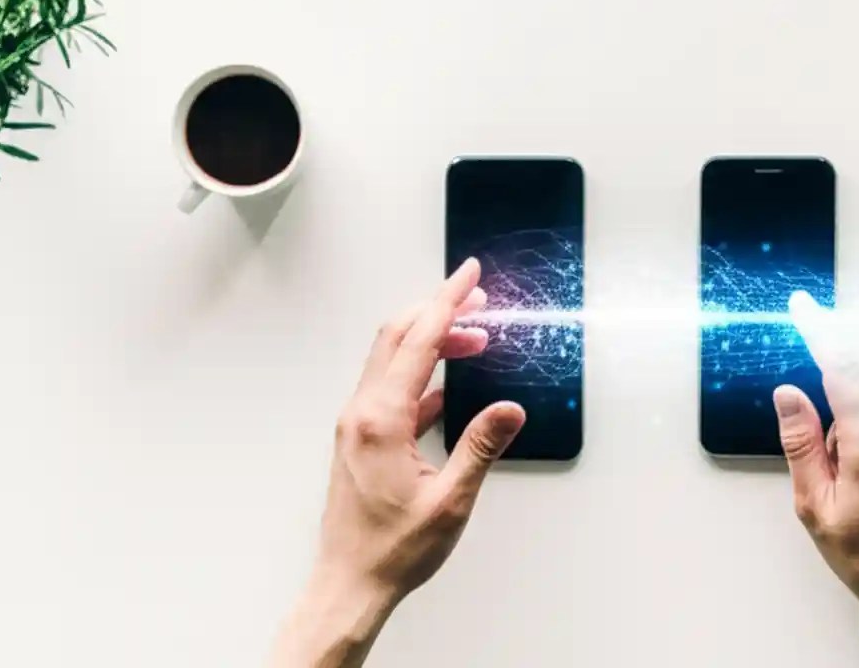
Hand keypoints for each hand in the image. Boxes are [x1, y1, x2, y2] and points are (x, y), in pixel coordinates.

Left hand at [269, 259, 526, 667]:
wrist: (349, 583)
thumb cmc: (392, 550)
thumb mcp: (451, 499)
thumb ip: (481, 447)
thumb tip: (508, 410)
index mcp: (381, 420)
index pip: (418, 341)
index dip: (447, 301)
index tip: (468, 275)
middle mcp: (362, 414)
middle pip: (398, 337)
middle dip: (439, 310)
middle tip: (477, 298)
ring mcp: (357, 425)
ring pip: (393, 360)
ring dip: (432, 341)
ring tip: (474, 338)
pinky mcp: (360, 439)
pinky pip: (391, 389)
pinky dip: (422, 374)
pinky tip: (447, 386)